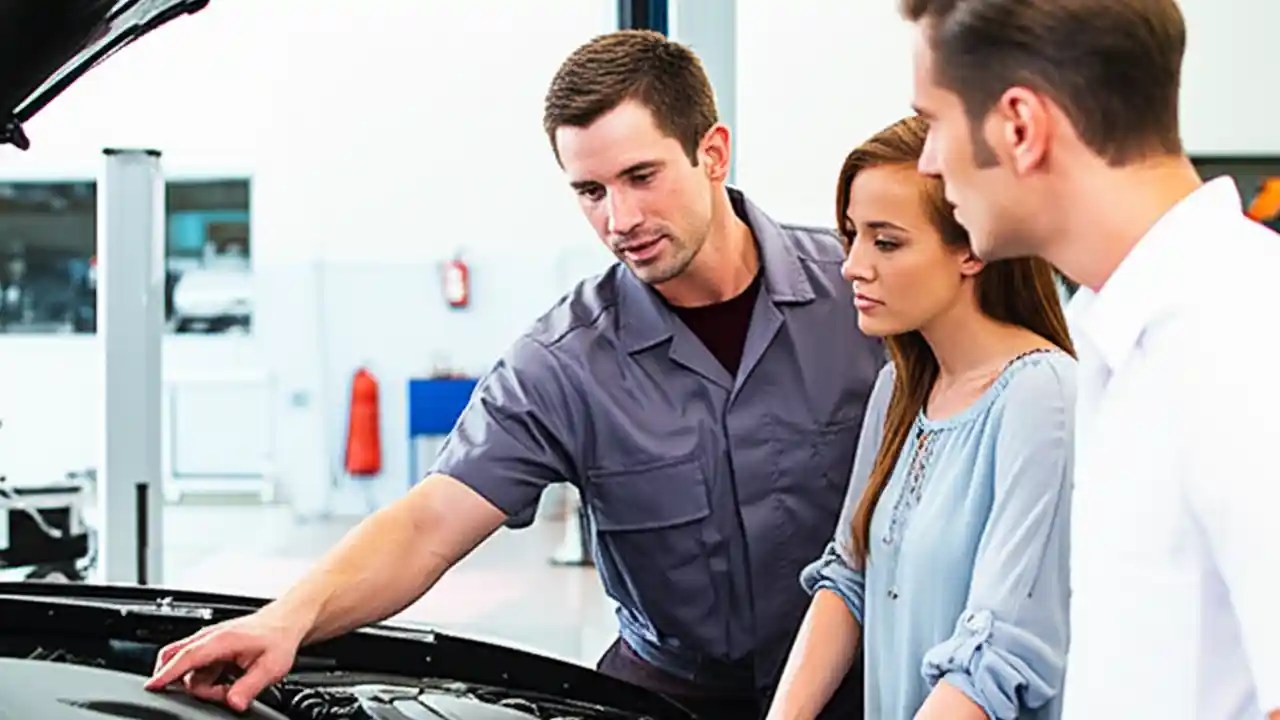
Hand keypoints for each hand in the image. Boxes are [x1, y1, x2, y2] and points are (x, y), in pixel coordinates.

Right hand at [143, 607, 306, 712]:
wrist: (287, 621)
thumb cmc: (279, 638)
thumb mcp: (271, 667)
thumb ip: (249, 686)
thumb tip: (233, 703)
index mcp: (222, 639)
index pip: (186, 657)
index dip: (167, 673)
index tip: (152, 686)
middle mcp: (210, 637)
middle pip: (175, 658)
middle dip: (182, 682)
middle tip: (216, 692)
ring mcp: (209, 641)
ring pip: (188, 669)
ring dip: (202, 684)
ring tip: (230, 686)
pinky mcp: (211, 648)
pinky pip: (197, 668)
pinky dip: (206, 679)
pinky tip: (227, 680)